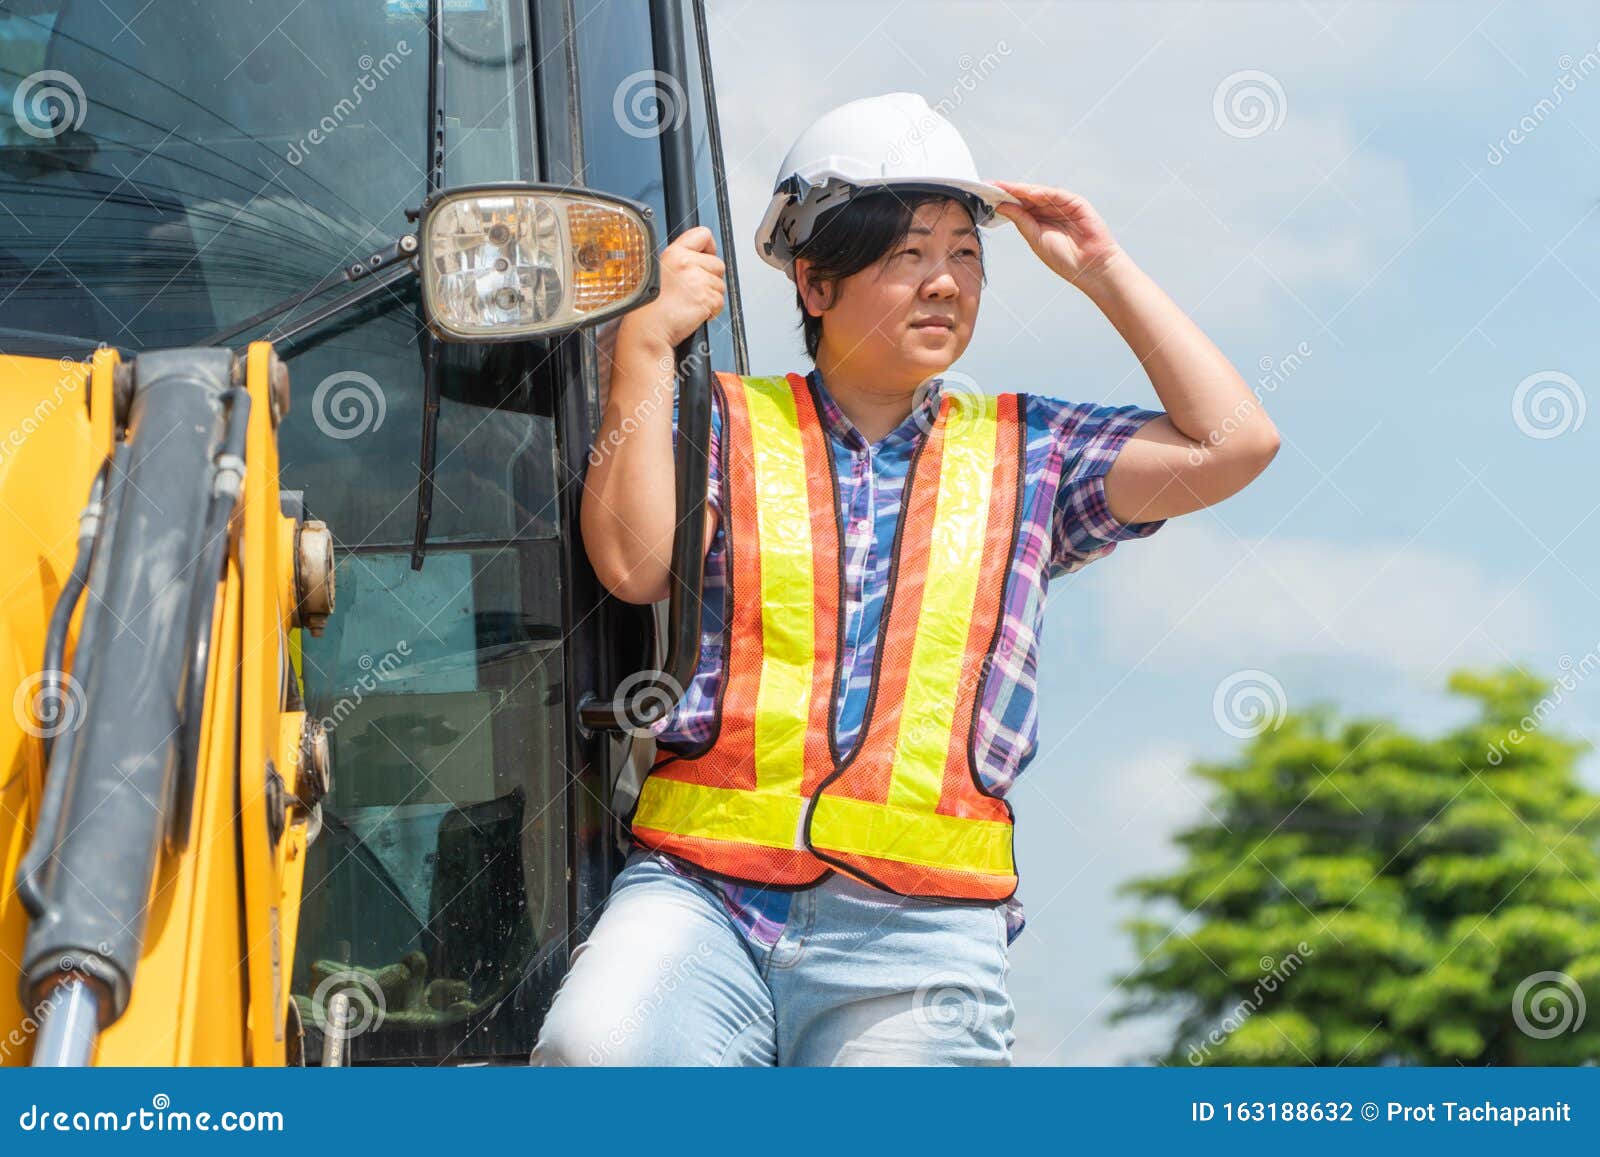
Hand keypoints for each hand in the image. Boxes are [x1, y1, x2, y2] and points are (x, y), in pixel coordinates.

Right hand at [624, 225, 725, 347]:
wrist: (647, 329)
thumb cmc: (649, 307)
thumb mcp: (659, 272)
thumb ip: (680, 262)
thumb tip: (701, 260)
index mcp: (674, 253)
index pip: (703, 234)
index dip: (709, 247)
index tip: (707, 257)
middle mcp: (686, 263)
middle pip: (718, 264)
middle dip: (711, 279)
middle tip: (694, 291)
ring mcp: (697, 280)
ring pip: (720, 285)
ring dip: (710, 297)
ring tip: (691, 304)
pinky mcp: (705, 298)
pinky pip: (720, 302)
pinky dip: (712, 311)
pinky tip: (695, 313)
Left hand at [990, 181, 1125, 287]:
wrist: (1090, 268)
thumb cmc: (1064, 259)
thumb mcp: (1035, 238)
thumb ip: (1021, 220)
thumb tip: (1002, 205)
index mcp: (1038, 220)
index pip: (1018, 205)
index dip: (1003, 199)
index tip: (985, 193)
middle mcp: (1049, 210)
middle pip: (1026, 196)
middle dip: (1008, 190)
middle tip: (989, 185)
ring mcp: (1062, 205)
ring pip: (1039, 193)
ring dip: (1021, 189)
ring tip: (1004, 187)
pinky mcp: (1076, 203)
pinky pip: (1057, 195)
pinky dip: (1043, 193)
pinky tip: (1029, 193)